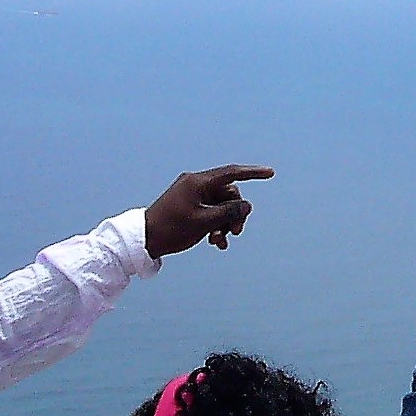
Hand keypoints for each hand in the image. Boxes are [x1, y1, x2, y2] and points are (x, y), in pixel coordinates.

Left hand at [144, 165, 273, 257]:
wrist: (145, 240)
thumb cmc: (171, 229)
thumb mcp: (204, 222)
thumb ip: (228, 212)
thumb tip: (247, 206)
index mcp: (198, 182)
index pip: (231, 173)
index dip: (252, 173)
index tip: (270, 173)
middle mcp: (196, 185)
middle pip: (229, 194)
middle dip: (236, 214)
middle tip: (235, 232)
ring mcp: (193, 196)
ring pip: (222, 207)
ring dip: (225, 224)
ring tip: (221, 241)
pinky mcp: (191, 208)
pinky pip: (212, 213)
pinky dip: (216, 226)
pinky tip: (216, 242)